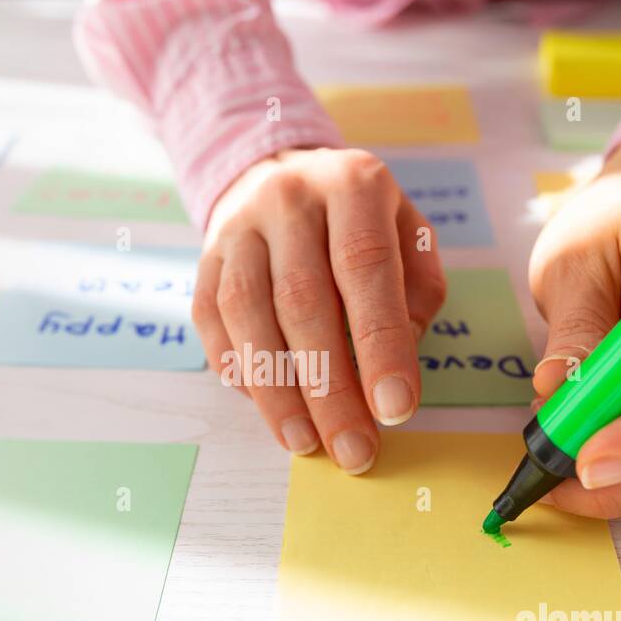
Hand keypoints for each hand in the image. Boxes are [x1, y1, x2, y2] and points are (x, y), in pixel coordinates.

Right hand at [192, 148, 446, 473]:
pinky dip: (240, 372)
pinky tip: (270, 409)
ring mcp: (238, 227)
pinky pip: (211, 322)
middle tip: (352, 448)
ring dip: (277, 391)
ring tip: (306, 442)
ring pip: (247, 314)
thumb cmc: (359, 221)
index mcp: (352, 184)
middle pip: (302, 301)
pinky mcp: (205, 258)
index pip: (364, 268)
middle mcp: (288, 198)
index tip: (395, 409)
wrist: (280, 171)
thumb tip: (392, 369)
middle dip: (329, 388)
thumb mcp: (409, 235)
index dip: (380, 344)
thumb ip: (415, 295)